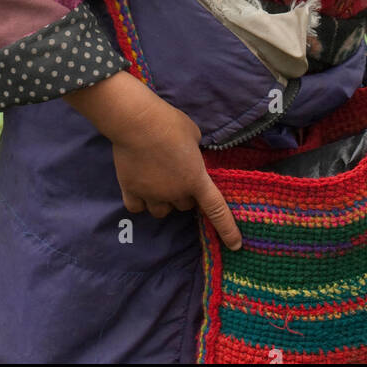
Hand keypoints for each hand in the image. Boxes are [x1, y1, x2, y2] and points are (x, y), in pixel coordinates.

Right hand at [110, 94, 242, 249]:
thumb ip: (194, 151)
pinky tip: (139, 187)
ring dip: (163, 200)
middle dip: (183, 194)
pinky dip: (140, 201)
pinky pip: (137, 207)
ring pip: (161, 211)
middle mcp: (175, 192)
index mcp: (196, 179)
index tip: (235, 245)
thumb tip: (188, 154)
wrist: (137, 122)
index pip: (216, 210)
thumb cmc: (169, 123)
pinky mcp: (131, 190)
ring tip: (156, 181)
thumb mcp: (193, 134)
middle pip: (184, 206)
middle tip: (177, 175)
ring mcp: (152, 194)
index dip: (227, 229)